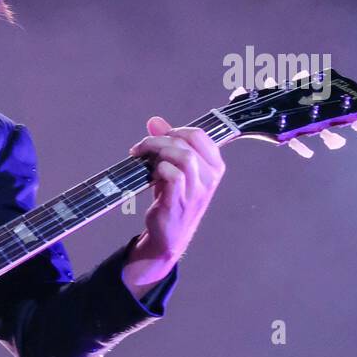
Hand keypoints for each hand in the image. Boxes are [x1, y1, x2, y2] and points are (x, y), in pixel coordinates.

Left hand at [122, 116, 225, 295]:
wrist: (168, 236)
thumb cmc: (172, 199)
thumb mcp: (172, 168)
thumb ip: (166, 143)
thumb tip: (155, 120)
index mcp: (214, 166)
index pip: (200, 135)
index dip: (176, 130)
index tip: (158, 136)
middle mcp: (210, 178)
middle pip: (188, 142)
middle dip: (160, 139)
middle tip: (142, 146)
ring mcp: (197, 191)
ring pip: (182, 156)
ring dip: (157, 151)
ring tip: (142, 156)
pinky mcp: (180, 202)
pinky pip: (173, 176)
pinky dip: (158, 169)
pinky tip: (150, 174)